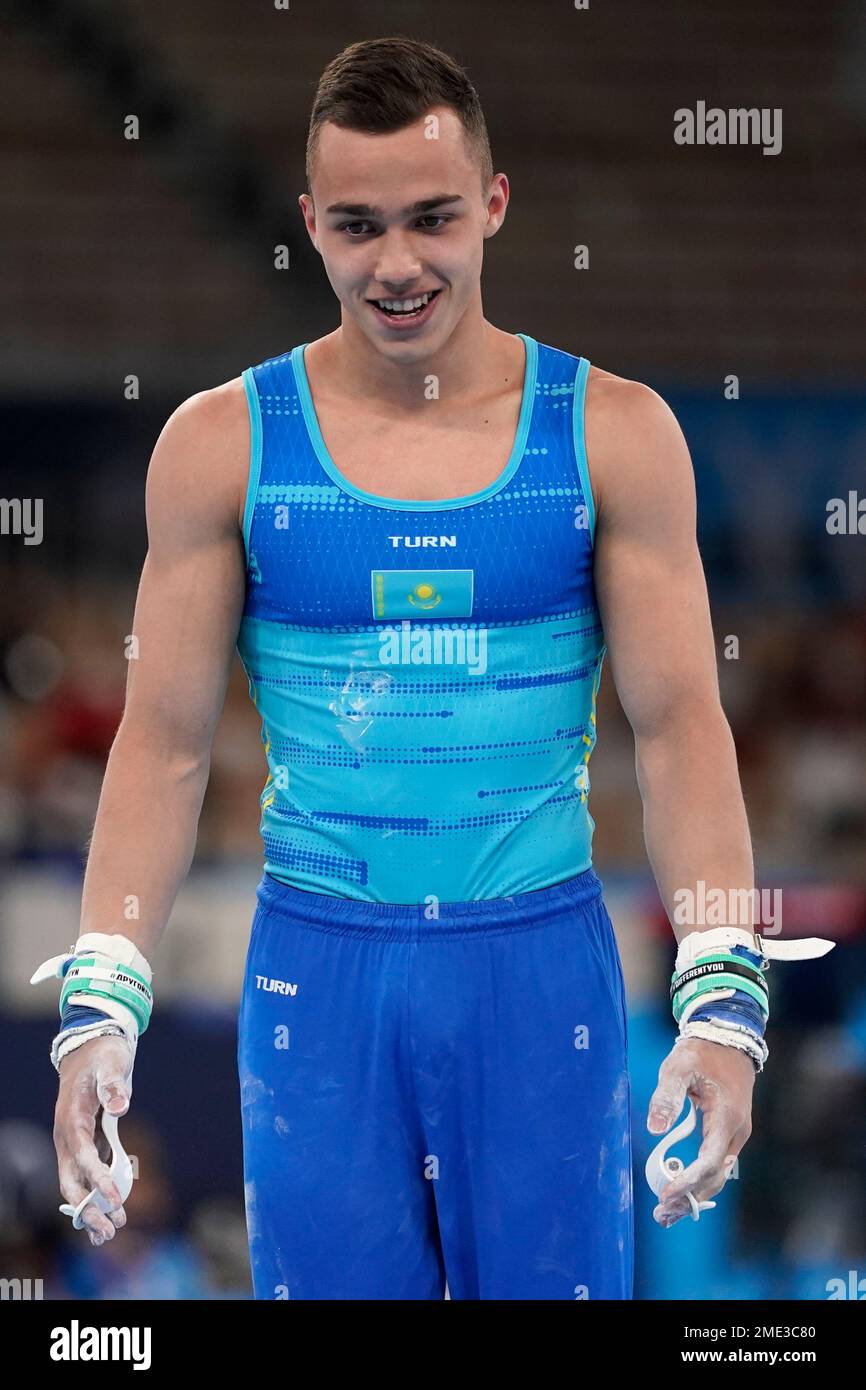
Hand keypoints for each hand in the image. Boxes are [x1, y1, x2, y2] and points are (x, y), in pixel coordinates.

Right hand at [53, 1034, 133, 1245]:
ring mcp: (75, 1142)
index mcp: (72, 1118)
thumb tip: (121, 1106)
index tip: (114, 1199)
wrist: (92, 1048)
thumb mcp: (111, 1062)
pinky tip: (111, 1213)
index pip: (82, 1154)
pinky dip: (98, 1194)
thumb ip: (114, 1085)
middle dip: (89, 1207)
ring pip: (78, 1183)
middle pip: (72, 1180)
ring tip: (111, 1233)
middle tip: (110, 1230)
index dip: (97, 1178)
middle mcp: (68, 1136)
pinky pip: (89, 1175)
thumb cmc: (103, 1055)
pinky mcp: (86, 1144)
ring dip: (93, 1208)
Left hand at [647, 1036, 754, 1226]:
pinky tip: (680, 1193)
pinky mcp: (728, 1135)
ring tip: (666, 1214)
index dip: (689, 1180)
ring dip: (694, 1195)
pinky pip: (716, 1166)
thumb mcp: (679, 1066)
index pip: (709, 1160)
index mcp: (726, 1117)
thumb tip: (654, 1129)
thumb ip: (667, 1095)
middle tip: (661, 1215)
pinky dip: (699, 1183)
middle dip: (689, 1198)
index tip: (666, 1194)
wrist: (727, 1040)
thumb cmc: (701, 1052)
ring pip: (717, 1175)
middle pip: (715, 1176)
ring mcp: (735, 1136)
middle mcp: (736, 1133)